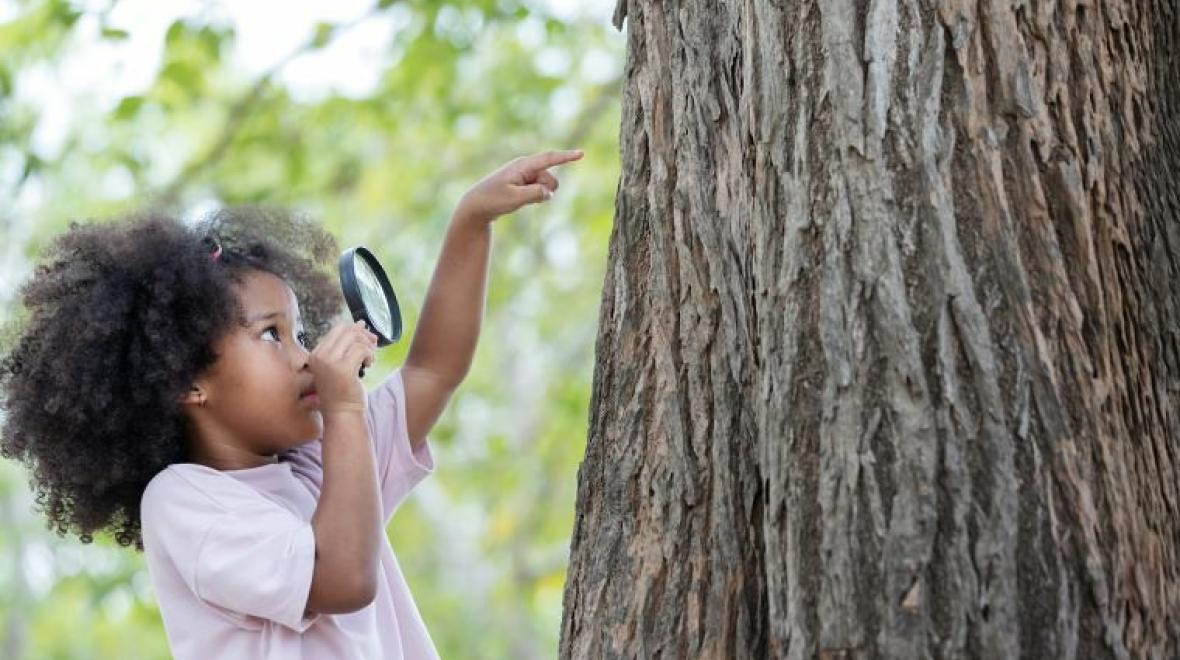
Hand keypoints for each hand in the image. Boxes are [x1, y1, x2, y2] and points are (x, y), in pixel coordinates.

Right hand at [307, 320, 378, 413]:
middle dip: (364, 335)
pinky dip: (370, 355)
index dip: (355, 330)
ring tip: (370, 359)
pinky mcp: (342, 369)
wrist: (342, 413)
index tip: (367, 339)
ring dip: (368, 347)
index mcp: (316, 353)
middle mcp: (319, 355)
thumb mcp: (341, 364)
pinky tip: (369, 365)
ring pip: (355, 338)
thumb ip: (347, 345)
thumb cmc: (343, 390)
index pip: (337, 329)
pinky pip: (362, 350)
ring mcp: (329, 362)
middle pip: (346, 330)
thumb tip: (360, 323)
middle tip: (373, 346)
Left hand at [454, 149, 583, 225]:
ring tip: (519, 199)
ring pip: (546, 186)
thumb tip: (549, 192)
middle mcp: (525, 167)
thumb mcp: (514, 199)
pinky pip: (540, 191)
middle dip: (547, 190)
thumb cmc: (493, 200)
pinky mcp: (524, 183)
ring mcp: (525, 175)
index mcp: (522, 165)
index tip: (581, 153)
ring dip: (540, 195)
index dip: (566, 157)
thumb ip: (534, 194)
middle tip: (527, 198)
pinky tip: (519, 200)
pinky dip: (535, 197)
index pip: (549, 159)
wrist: (476, 205)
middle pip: (550, 179)